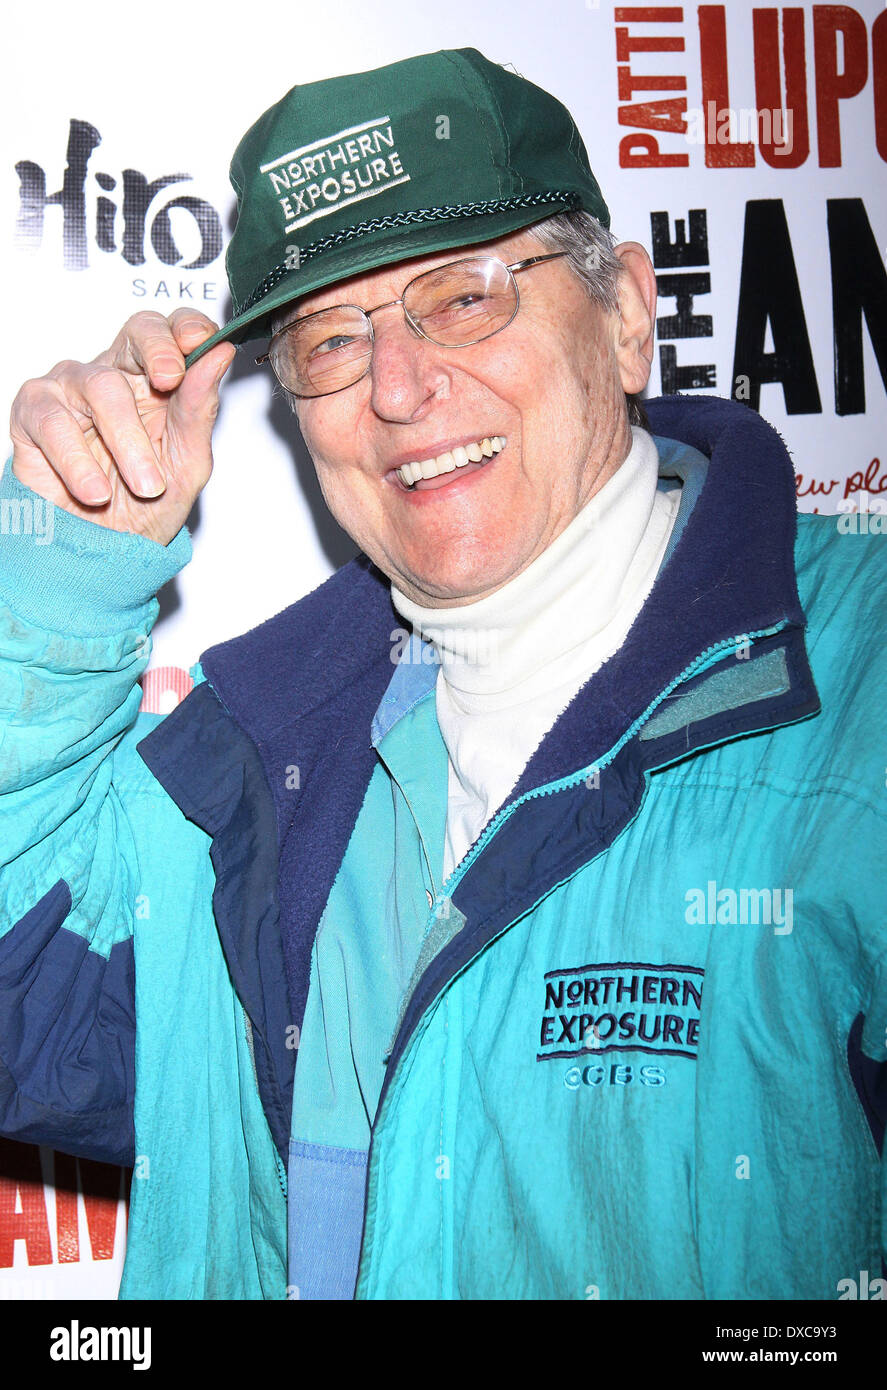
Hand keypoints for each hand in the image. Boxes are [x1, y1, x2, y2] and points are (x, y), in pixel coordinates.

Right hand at [10, 310, 235, 546]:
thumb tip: (219, 354)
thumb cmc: (145, 506)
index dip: (186, 327)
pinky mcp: (34, 413)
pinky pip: (54, 420)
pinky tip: (95, 491)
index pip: (174, 331)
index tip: (202, 342)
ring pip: (102, 386)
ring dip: (127, 441)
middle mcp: (116, 376)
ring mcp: (72, 389)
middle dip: (158, 350)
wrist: (103, 552)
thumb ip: (200, 409)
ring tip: (145, 486)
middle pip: (138, 330)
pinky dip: (78, 461)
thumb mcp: (187, 463)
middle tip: (170, 381)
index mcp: (158, 381)